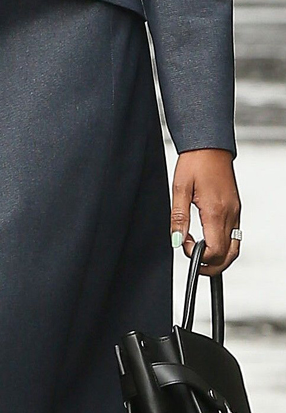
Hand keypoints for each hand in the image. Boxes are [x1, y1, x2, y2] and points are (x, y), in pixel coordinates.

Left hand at [173, 147, 241, 274]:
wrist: (210, 147)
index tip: (183, 246)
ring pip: (235, 247)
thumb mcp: (179, 189)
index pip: (215, 250)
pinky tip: (209, 242)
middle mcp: (231, 215)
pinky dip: (224, 245)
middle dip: (212, 266)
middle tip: (193, 262)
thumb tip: (176, 240)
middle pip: (229, 255)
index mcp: (216, 212)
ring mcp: (236, 213)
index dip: (199, 256)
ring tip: (199, 255)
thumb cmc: (194, 164)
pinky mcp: (236, 209)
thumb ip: (178, 218)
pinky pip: (235, 235)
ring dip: (219, 258)